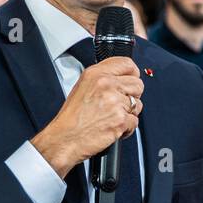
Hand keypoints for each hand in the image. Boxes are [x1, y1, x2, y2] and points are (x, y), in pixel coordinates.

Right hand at [30, 57, 144, 177]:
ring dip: (129, 113)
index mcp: (96, 74)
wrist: (64, 139)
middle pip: (137, 84)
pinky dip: (127, 128)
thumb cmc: (71, 118)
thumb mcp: (81, 87)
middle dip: (132, 96)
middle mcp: (106, 85)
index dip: (133, 73)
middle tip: (119, 104)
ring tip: (112, 117)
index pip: (127, 64)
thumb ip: (103, 79)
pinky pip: (135, 122)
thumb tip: (121, 78)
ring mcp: (115, 102)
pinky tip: (112, 127)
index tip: (132, 79)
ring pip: (138, 104)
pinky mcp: (121, 120)